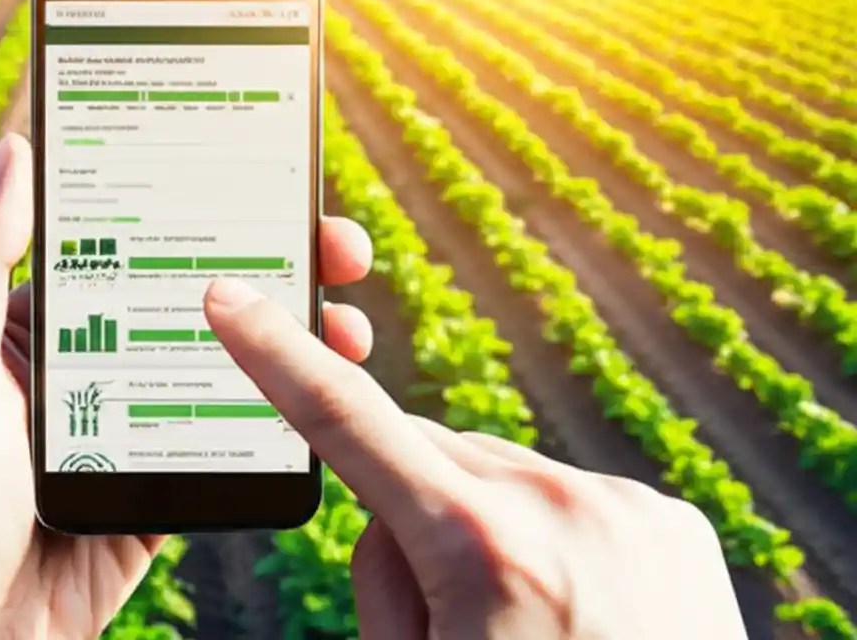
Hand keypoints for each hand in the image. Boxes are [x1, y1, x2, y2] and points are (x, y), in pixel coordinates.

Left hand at [0, 133, 375, 638]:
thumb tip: (15, 147)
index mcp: (26, 324)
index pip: (130, 239)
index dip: (205, 204)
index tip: (272, 179)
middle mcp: (80, 367)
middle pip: (192, 298)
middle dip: (271, 266)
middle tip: (339, 249)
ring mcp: (121, 432)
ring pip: (221, 367)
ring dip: (289, 341)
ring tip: (349, 326)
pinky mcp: (150, 494)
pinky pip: (222, 445)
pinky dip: (274, 419)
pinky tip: (318, 398)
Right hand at [202, 279, 748, 638]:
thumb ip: (382, 576)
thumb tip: (396, 513)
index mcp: (479, 548)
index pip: (349, 422)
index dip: (279, 355)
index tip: (234, 298)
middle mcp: (557, 505)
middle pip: (430, 457)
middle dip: (411, 505)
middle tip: (442, 600)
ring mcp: (625, 507)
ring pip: (503, 478)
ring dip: (488, 524)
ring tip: (524, 617)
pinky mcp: (671, 522)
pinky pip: (574, 499)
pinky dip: (554, 536)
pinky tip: (579, 607)